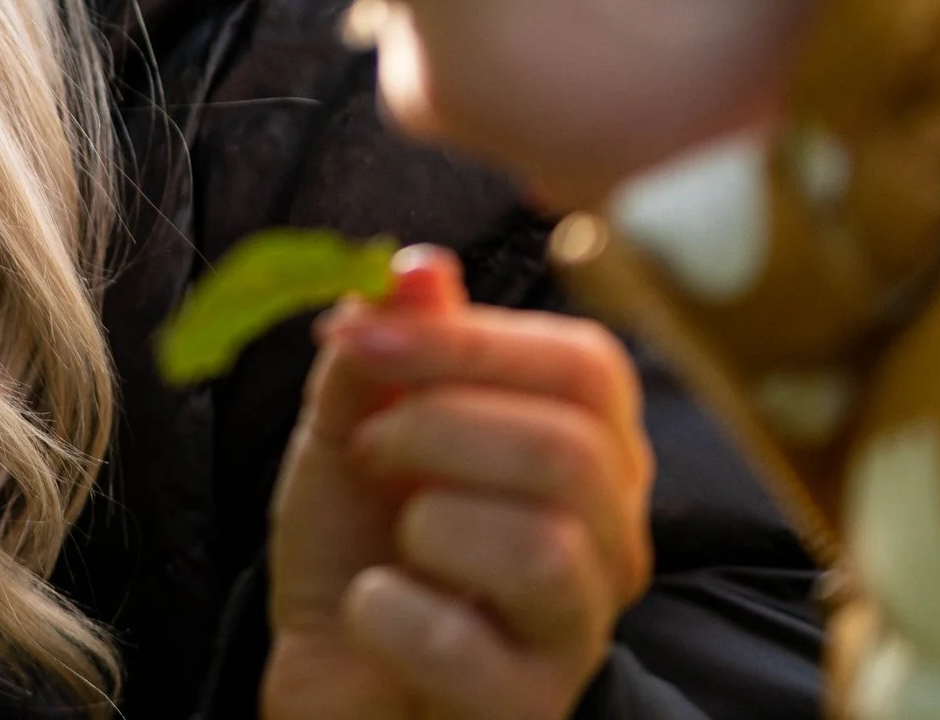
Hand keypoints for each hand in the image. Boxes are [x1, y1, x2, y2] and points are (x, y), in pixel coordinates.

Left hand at [262, 247, 654, 719]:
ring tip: (393, 543)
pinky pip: (469, 647)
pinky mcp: (531, 709)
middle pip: (570, 450)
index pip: (587, 365)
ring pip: (543, 548)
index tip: (358, 337)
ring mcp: (580, 631)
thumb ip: (386, 348)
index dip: (463, 339)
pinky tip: (375, 612)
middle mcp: (611, 539)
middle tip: (373, 451)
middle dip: (437, 430)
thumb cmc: (360, 545)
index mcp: (588, 450)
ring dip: (426, 526)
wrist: (327, 675)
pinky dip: (390, 615)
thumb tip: (418, 264)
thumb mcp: (354, 426)